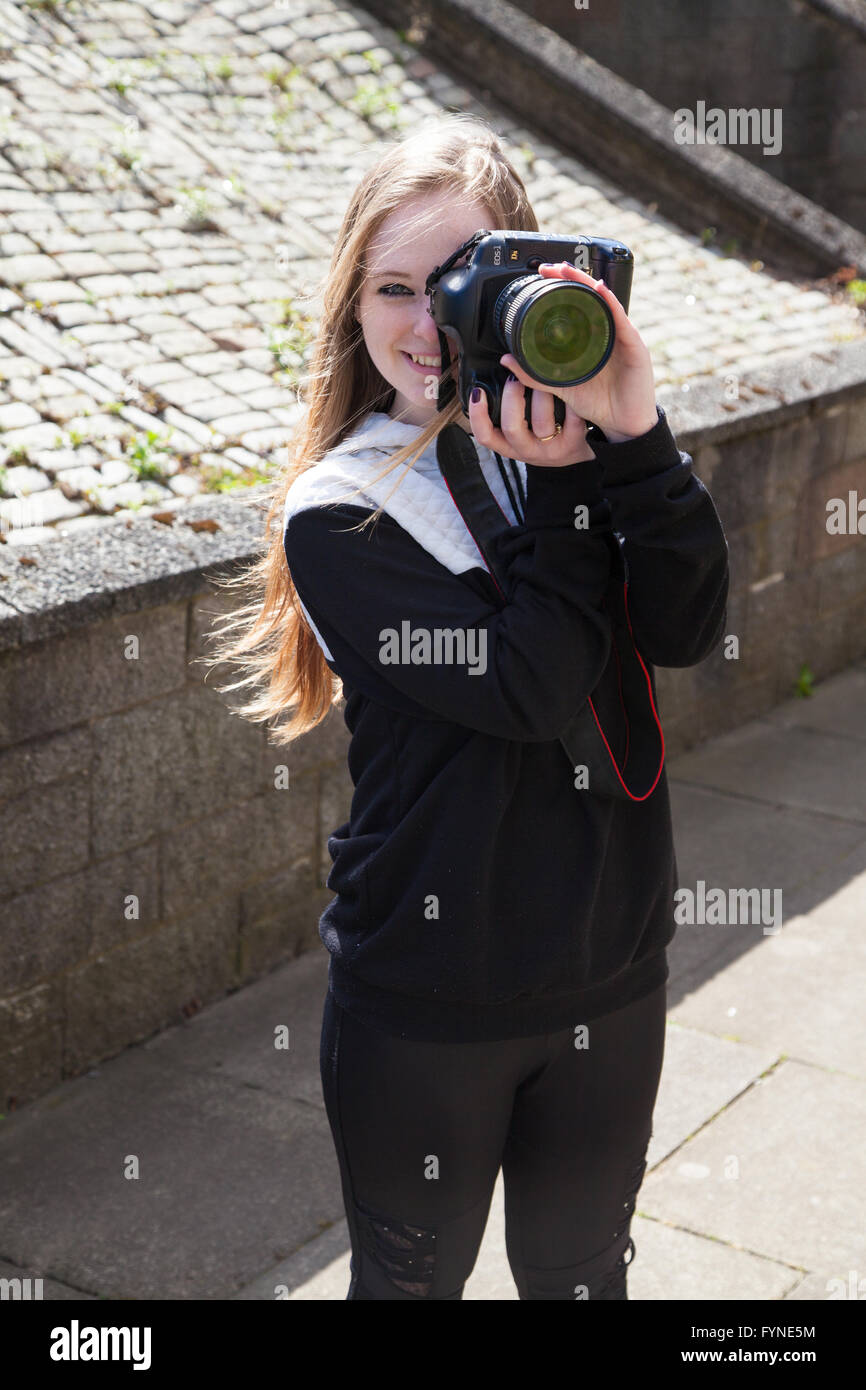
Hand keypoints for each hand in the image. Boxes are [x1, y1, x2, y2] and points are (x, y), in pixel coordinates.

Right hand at [468, 374, 596, 467]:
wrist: (577, 453)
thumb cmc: (545, 434)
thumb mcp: (523, 428)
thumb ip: (510, 408)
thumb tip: (502, 367)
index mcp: (510, 445)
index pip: (485, 436)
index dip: (478, 416)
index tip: (478, 392)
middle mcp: (527, 450)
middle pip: (511, 428)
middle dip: (512, 397)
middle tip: (516, 376)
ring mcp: (550, 450)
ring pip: (541, 422)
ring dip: (543, 394)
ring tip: (546, 377)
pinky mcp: (573, 445)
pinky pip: (570, 418)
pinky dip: (569, 398)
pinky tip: (570, 386)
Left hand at [498, 260, 657, 441]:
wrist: (623, 426)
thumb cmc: (599, 403)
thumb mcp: (560, 386)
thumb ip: (534, 374)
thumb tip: (507, 359)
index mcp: (593, 337)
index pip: (578, 304)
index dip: (562, 286)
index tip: (542, 274)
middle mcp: (609, 331)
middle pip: (591, 296)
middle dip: (571, 278)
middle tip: (549, 267)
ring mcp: (623, 337)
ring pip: (605, 302)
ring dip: (587, 284)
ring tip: (569, 271)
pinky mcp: (635, 347)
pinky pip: (622, 321)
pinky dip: (611, 304)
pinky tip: (601, 290)